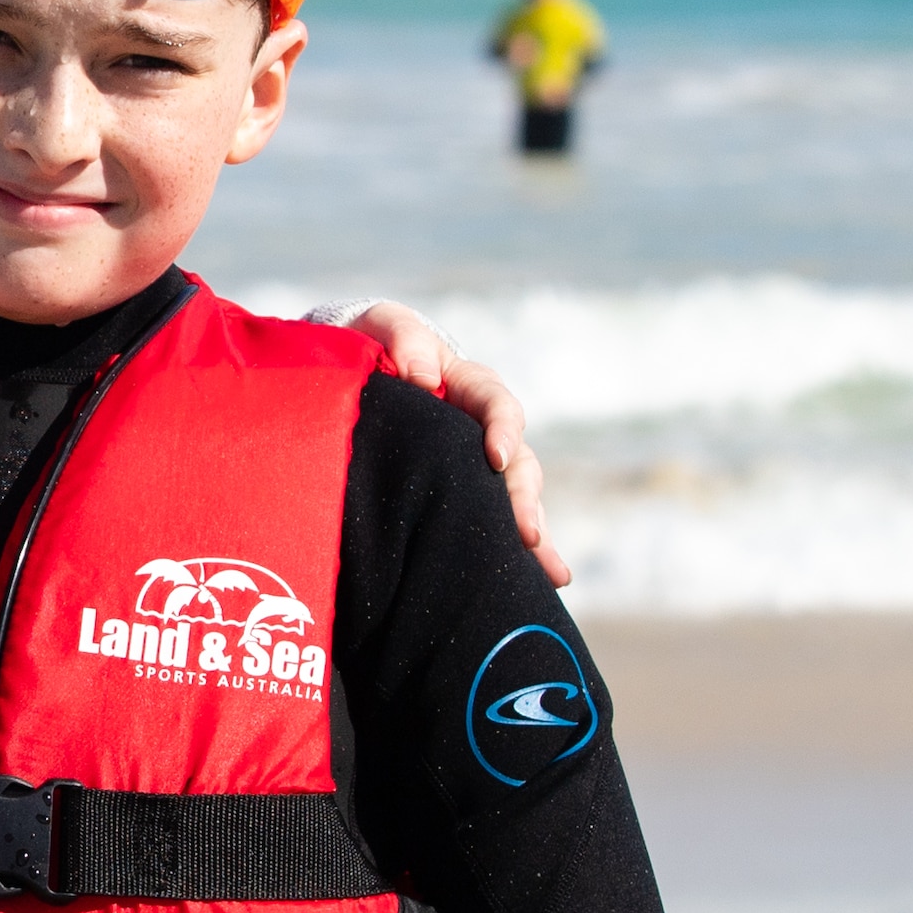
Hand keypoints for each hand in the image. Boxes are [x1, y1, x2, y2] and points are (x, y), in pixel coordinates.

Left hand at [324, 301, 571, 587]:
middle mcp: (484, 430)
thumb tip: (425, 379)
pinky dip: (514, 552)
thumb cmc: (377, 345)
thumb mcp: (387, 329)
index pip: (497, 406)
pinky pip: (492, 523)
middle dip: (525, 501)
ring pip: (517, 501)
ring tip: (551, 574)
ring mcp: (476, 467)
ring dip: (535, 537)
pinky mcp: (462, 495)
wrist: (361, 371)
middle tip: (528, 535)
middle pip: (519, 465)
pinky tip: (537, 583)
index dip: (502, 431)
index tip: (496, 458)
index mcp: (470, 387)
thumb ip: (405, 341)